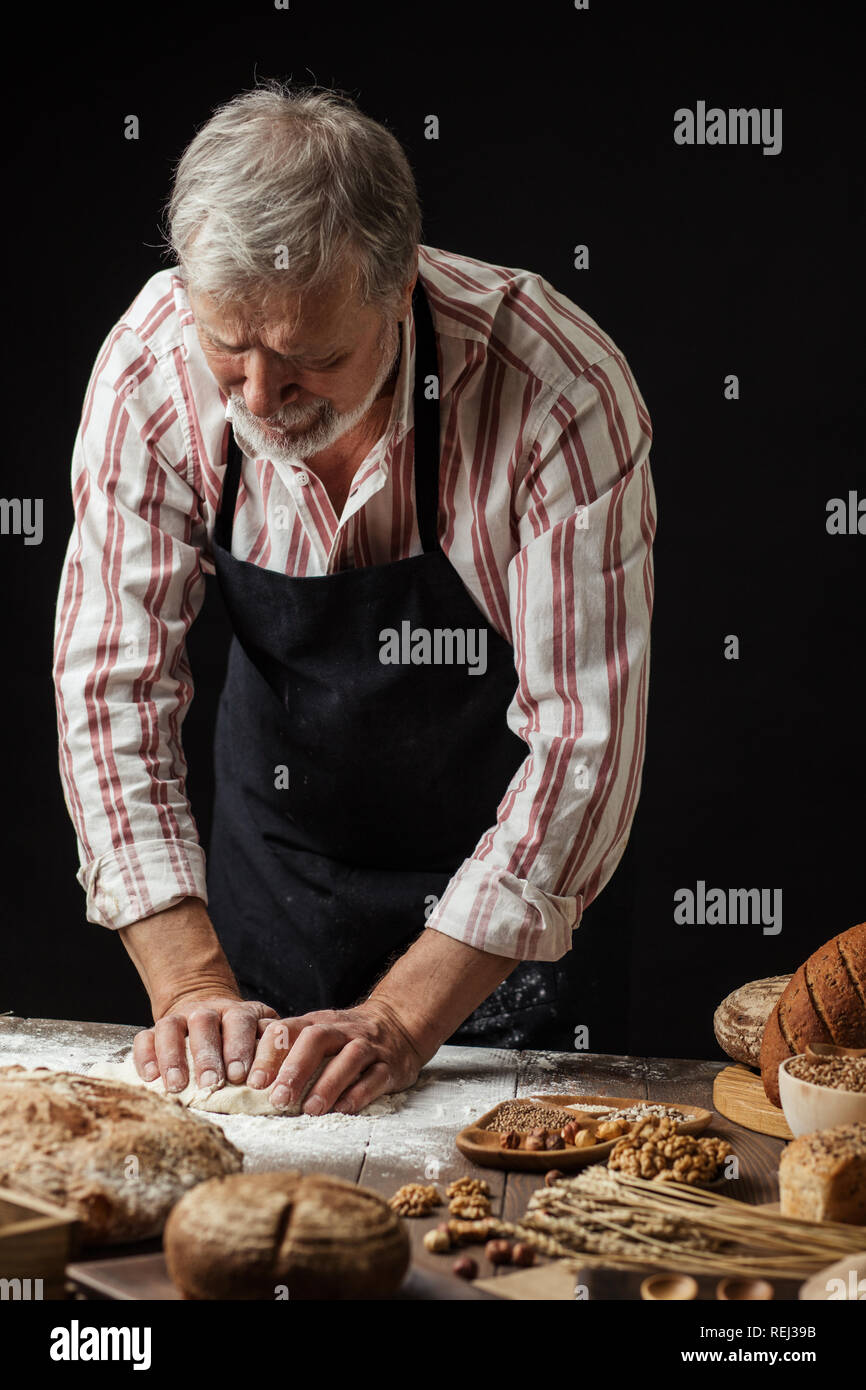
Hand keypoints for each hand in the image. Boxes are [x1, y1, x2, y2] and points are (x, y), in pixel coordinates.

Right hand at [133, 993, 279, 1092]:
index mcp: (238, 1012)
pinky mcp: (156, 1029)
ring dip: (173, 1057)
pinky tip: (150, 1077)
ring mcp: (179, 1018)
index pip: (241, 1022)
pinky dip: (145, 1056)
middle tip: (211, 1083)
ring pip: (172, 1028)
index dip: (240, 1047)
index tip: (240, 1075)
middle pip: (205, 1024)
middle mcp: (207, 1011)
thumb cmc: (241, 1036)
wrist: (207, 1008)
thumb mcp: (260, 1034)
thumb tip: (283, 1074)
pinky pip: (145, 1037)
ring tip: (177, 1085)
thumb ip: (270, 1048)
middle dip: (208, 1055)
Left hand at [247, 998, 426, 1115]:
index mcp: (318, 1023)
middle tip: (278, 1099)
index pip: (289, 1030)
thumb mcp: (318, 1031)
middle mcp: (342, 1031)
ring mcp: (368, 1047)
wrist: (399, 1021)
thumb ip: (287, 1047)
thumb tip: (245, 1074)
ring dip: (328, 1084)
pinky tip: (344, 1109)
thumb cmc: (345, 1036)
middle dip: (295, 1069)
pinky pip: (376, 1077)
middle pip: (317, 1040)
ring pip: (349, 1058)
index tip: (252, 1082)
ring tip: (310, 1110)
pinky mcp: (390, 1065)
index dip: (269, 1054)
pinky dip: (359, 1093)